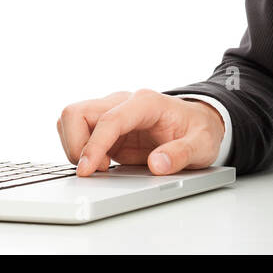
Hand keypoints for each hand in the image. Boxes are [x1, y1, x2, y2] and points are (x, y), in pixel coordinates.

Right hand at [56, 89, 225, 175]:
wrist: (198, 123)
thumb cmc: (199, 130)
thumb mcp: (201, 145)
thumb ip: (181, 154)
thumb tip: (157, 164)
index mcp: (146, 102)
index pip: (109, 119)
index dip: (94, 145)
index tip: (87, 170)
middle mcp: (123, 102)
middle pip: (77, 112)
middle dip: (76, 145)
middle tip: (98, 169)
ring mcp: (111, 113)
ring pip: (71, 119)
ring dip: (75, 146)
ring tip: (101, 166)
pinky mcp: (106, 127)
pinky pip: (77, 131)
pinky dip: (79, 148)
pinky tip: (100, 163)